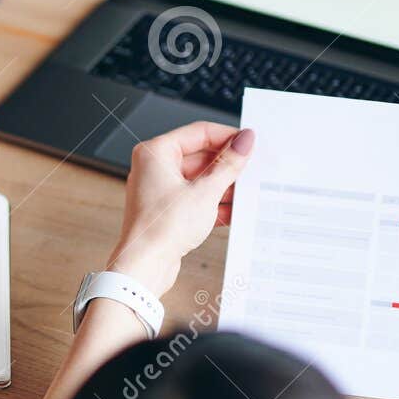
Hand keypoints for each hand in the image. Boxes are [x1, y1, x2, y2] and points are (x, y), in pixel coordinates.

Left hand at [107, 122, 254, 296]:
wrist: (144, 266)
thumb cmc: (161, 228)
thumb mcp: (205, 192)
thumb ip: (228, 165)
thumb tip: (244, 142)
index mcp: (156, 152)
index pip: (199, 132)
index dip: (228, 137)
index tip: (250, 142)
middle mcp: (155, 167)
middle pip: (201, 156)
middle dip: (228, 166)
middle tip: (253, 169)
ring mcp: (161, 190)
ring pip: (201, 179)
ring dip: (224, 186)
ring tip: (247, 191)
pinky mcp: (168, 210)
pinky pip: (196, 198)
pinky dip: (214, 203)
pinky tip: (235, 209)